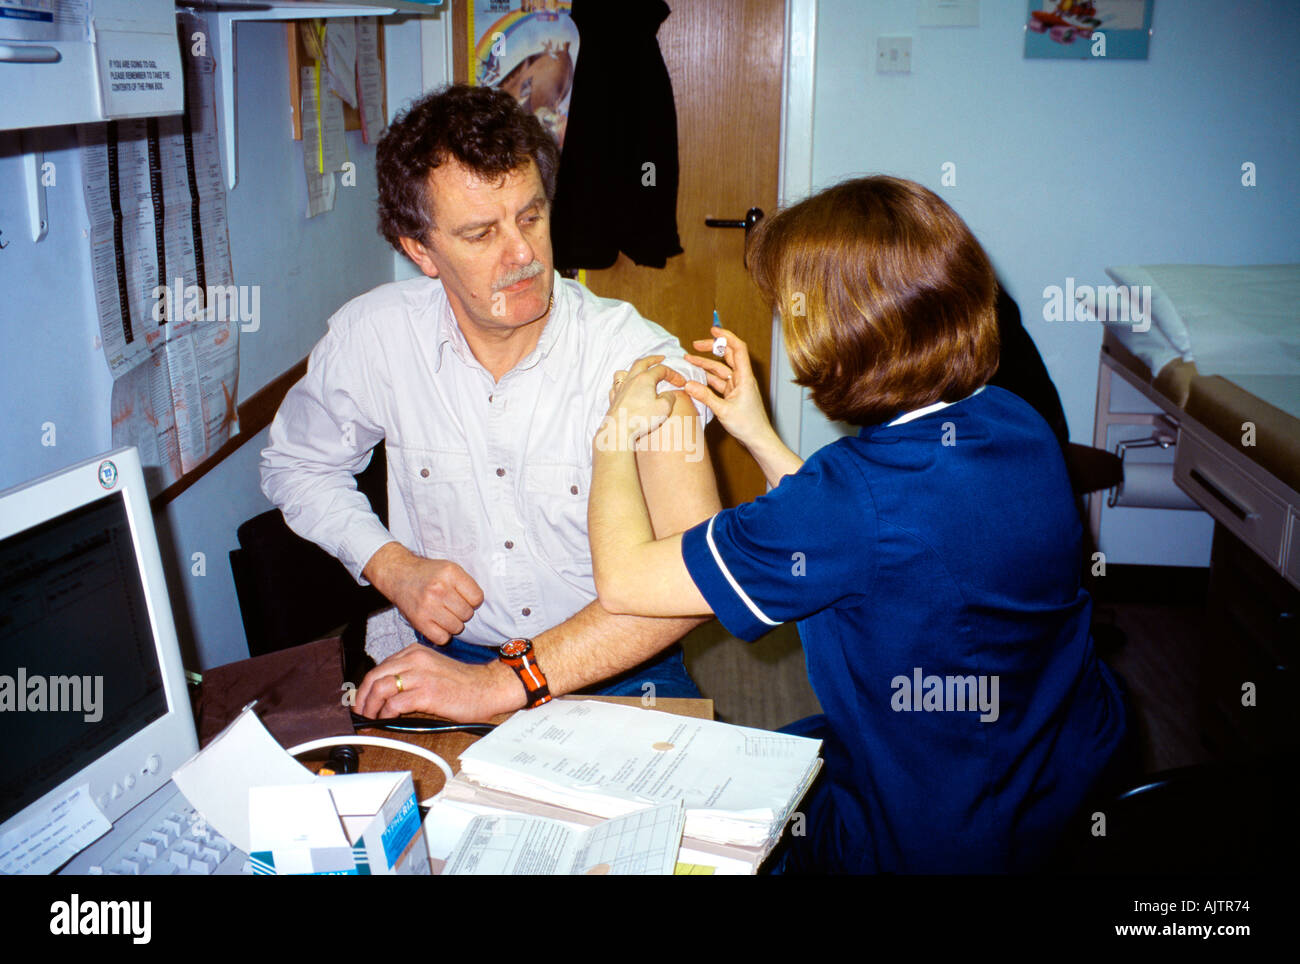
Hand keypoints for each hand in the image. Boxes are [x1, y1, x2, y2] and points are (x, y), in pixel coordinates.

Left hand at [355, 644, 517, 721]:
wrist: (488, 688)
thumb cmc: (464, 683)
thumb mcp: (432, 669)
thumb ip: (410, 675)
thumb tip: (387, 695)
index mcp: (415, 652)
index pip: (381, 666)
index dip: (367, 685)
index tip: (363, 699)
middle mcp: (415, 659)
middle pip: (375, 675)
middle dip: (363, 696)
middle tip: (360, 711)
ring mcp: (420, 675)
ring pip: (381, 688)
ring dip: (370, 706)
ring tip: (370, 718)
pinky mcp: (426, 693)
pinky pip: (395, 703)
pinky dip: (386, 714)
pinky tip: (387, 720)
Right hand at [364, 543, 483, 644]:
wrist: (399, 575)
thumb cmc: (429, 574)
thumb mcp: (450, 568)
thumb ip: (466, 584)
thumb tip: (482, 606)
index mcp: (450, 573)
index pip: (477, 598)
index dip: (473, 600)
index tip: (464, 597)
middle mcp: (439, 589)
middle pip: (467, 614)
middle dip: (463, 612)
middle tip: (452, 606)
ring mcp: (428, 606)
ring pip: (457, 627)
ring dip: (454, 624)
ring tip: (445, 614)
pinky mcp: (419, 621)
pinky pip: (442, 638)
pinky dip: (442, 634)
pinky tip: (437, 623)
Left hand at [603, 354, 679, 446]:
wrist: (619, 430)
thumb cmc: (641, 419)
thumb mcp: (664, 408)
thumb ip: (670, 398)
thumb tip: (669, 394)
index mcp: (645, 379)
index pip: (662, 370)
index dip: (673, 374)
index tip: (681, 382)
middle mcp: (631, 380)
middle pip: (642, 363)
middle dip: (653, 359)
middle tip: (661, 358)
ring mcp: (620, 389)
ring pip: (625, 371)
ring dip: (634, 368)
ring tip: (640, 370)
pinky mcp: (614, 399)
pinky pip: (615, 385)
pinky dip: (621, 382)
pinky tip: (624, 387)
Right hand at [684, 326, 775, 450]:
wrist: (758, 439)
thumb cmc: (748, 425)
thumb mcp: (723, 410)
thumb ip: (705, 396)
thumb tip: (688, 384)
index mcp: (744, 377)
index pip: (738, 349)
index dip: (726, 337)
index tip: (713, 330)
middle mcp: (742, 379)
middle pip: (727, 356)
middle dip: (711, 348)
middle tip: (695, 345)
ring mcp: (737, 387)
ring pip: (720, 370)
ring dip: (705, 365)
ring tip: (688, 360)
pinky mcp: (732, 395)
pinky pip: (718, 382)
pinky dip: (707, 379)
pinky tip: (695, 378)